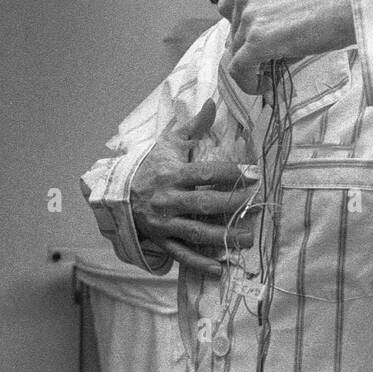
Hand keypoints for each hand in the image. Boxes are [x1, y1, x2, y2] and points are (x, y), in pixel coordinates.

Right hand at [130, 99, 259, 276]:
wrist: (114, 195)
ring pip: (197, 232)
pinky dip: (200, 264)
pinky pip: (182, 255)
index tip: (254, 174)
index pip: (205, 173)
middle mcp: (168, 201)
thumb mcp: (168, 144)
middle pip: (205, 204)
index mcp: (172, 175)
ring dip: (224, 238)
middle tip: (258, 206)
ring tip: (249, 239)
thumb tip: (212, 102)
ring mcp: (164, 224)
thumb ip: (192, 126)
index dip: (230, 173)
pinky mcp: (162, 241)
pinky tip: (220, 269)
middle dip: (232, 206)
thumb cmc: (148, 167)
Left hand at [216, 0, 356, 93]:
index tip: (255, 40)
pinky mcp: (257, 40)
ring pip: (237, 51)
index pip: (230, 5)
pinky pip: (239, 69)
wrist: (355, 1)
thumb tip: (269, 45)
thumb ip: (275, 9)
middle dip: (249, 47)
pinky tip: (263, 87)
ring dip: (253, 65)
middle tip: (270, 60)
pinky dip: (247, 82)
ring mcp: (249, 15)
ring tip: (274, 73)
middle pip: (233, 30)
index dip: (241, 27)